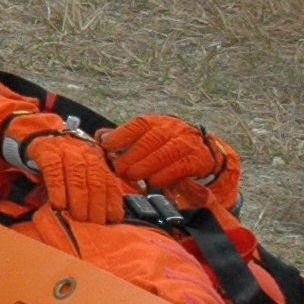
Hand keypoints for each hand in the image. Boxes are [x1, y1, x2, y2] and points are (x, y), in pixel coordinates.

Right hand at [15, 130, 127, 223]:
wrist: (40, 137)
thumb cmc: (63, 163)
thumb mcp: (82, 172)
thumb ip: (94, 188)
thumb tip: (108, 217)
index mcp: (97, 160)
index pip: (109, 183)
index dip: (112, 204)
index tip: (112, 221)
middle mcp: (85, 154)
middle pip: (94, 182)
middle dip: (96, 207)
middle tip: (93, 224)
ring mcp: (66, 151)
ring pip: (76, 177)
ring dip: (79, 201)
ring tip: (78, 219)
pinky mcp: (46, 152)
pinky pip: (53, 172)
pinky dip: (57, 190)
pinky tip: (58, 205)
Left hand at [99, 115, 237, 196]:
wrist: (202, 151)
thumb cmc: (166, 146)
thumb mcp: (147, 138)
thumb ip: (124, 140)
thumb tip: (100, 138)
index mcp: (156, 122)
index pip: (138, 124)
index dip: (121, 135)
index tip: (107, 146)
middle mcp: (172, 129)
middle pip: (150, 139)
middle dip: (132, 154)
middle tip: (119, 169)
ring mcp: (186, 143)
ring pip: (165, 151)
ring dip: (147, 165)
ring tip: (133, 176)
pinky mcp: (198, 159)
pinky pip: (181, 166)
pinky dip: (166, 174)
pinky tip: (154, 181)